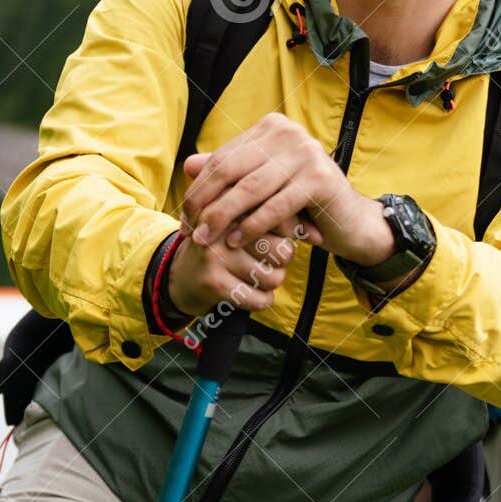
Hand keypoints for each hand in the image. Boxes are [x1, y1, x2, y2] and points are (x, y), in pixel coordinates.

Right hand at [166, 218, 314, 316]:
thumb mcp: (245, 222)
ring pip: (273, 276)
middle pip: (281, 248)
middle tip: (271, 259)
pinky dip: (262, 301)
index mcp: (230, 200)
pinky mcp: (213, 281)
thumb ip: (281, 221)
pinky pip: (258, 298)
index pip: (279, 214)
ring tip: (259, 275)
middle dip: (283, 259)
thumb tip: (320, 236)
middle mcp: (220, 224)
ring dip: (273, 281)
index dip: (293, 230)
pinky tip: (252, 293)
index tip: (291, 238)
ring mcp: (214, 253)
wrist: (180, 275)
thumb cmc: (226, 245)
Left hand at [179, 114, 386, 263]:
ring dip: (224, 218)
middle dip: (206, 204)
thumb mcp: (260, 186)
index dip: (199, 190)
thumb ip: (228, 173)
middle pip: (231, 170)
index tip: (185, 218)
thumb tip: (188, 166)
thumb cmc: (298, 202)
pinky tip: (237, 241)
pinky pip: (276, 205)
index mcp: (270, 127)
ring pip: (250, 189)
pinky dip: (253, 225)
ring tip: (207, 240)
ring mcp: (306, 152)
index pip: (222, 158)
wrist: (348, 220)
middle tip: (191, 233)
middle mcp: (288, 132)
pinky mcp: (320, 178)